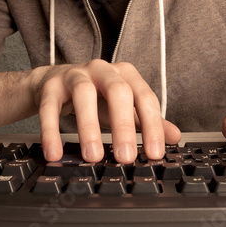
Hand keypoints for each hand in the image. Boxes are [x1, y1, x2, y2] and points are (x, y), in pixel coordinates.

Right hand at [30, 60, 180, 163]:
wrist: (53, 83)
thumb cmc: (95, 97)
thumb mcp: (123, 108)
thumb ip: (146, 121)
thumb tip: (175, 137)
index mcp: (125, 74)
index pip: (145, 97)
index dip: (152, 126)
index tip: (155, 154)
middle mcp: (102, 69)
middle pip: (117, 91)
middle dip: (123, 125)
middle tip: (125, 157)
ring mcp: (75, 75)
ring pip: (83, 95)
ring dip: (89, 128)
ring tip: (93, 157)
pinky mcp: (50, 86)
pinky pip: (50, 107)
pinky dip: (51, 131)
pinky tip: (55, 153)